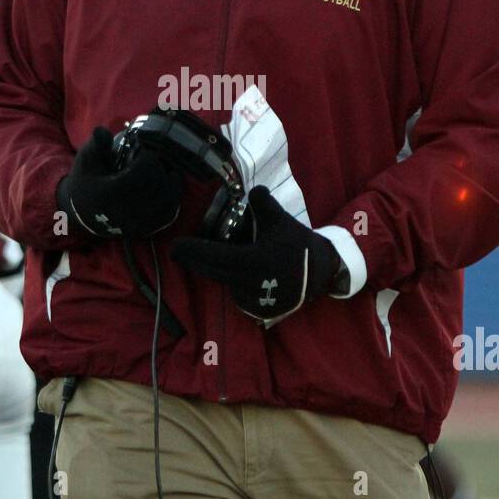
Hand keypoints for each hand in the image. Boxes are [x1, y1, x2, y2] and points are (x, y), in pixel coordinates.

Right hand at [57, 127, 181, 239]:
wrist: (82, 213)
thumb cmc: (86, 181)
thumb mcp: (86, 160)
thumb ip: (97, 144)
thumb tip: (102, 131)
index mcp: (108, 193)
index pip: (141, 173)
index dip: (146, 157)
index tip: (139, 152)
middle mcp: (123, 212)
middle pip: (157, 186)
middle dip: (158, 168)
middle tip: (151, 161)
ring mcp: (135, 224)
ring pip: (167, 202)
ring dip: (171, 183)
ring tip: (166, 172)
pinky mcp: (143, 231)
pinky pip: (168, 215)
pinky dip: (173, 199)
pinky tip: (168, 187)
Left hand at [171, 186, 340, 326]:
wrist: (323, 272)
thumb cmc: (299, 245)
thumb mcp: (281, 220)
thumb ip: (263, 203)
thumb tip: (252, 189)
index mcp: (254, 261)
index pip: (215, 257)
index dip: (193, 252)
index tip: (175, 247)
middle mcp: (250, 284)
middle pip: (213, 272)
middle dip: (194, 261)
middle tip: (178, 252)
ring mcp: (253, 300)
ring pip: (224, 283)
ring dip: (214, 271)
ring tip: (206, 258)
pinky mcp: (258, 310)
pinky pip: (236, 293)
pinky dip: (230, 282)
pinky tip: (231, 272)